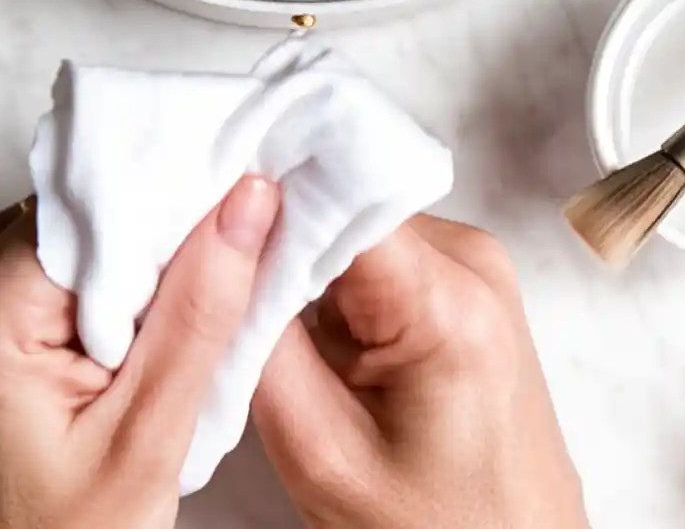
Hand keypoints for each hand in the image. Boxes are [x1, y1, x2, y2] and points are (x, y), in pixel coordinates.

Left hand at [0, 177, 279, 528]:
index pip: (99, 203)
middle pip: (83, 212)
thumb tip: (244, 203)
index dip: (177, 205)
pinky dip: (103, 287)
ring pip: (76, 233)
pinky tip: (130, 340)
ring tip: (163, 338)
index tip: (240, 214)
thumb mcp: (148, 436)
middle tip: (210, 295)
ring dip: (133, 269)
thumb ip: (198, 311)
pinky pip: (52, 261)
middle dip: (157, 243)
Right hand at [251, 216, 587, 528]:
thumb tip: (225, 244)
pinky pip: (377, 252)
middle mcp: (473, 262)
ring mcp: (475, 266)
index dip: (263, 201)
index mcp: (446, 302)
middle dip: (281, 248)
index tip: (209, 228)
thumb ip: (261, 340)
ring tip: (301, 348)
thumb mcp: (318, 449)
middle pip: (340, 204)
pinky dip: (338, 288)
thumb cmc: (435, 525)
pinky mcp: (466, 282)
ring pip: (352, 227)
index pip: (335, 190)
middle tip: (248, 313)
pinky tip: (333, 349)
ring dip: (310, 273)